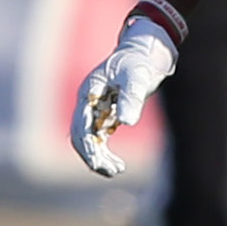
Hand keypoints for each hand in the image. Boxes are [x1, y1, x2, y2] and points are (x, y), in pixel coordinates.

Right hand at [72, 17, 178, 176]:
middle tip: (110, 171)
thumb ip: (131, 98)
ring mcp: (95, 110)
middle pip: (81, 136)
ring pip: (89, 140)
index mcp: (89, 92)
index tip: (98, 161)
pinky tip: (118, 165)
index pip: (80, 124)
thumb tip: (127, 123)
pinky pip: (99, 139)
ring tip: (117, 170)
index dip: (87, 145)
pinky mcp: (105, 115)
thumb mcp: (136, 77)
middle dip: (92, 156)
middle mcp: (87, 102)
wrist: (146, 54)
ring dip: (99, 157)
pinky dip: (105, 153)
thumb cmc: (139, 62)